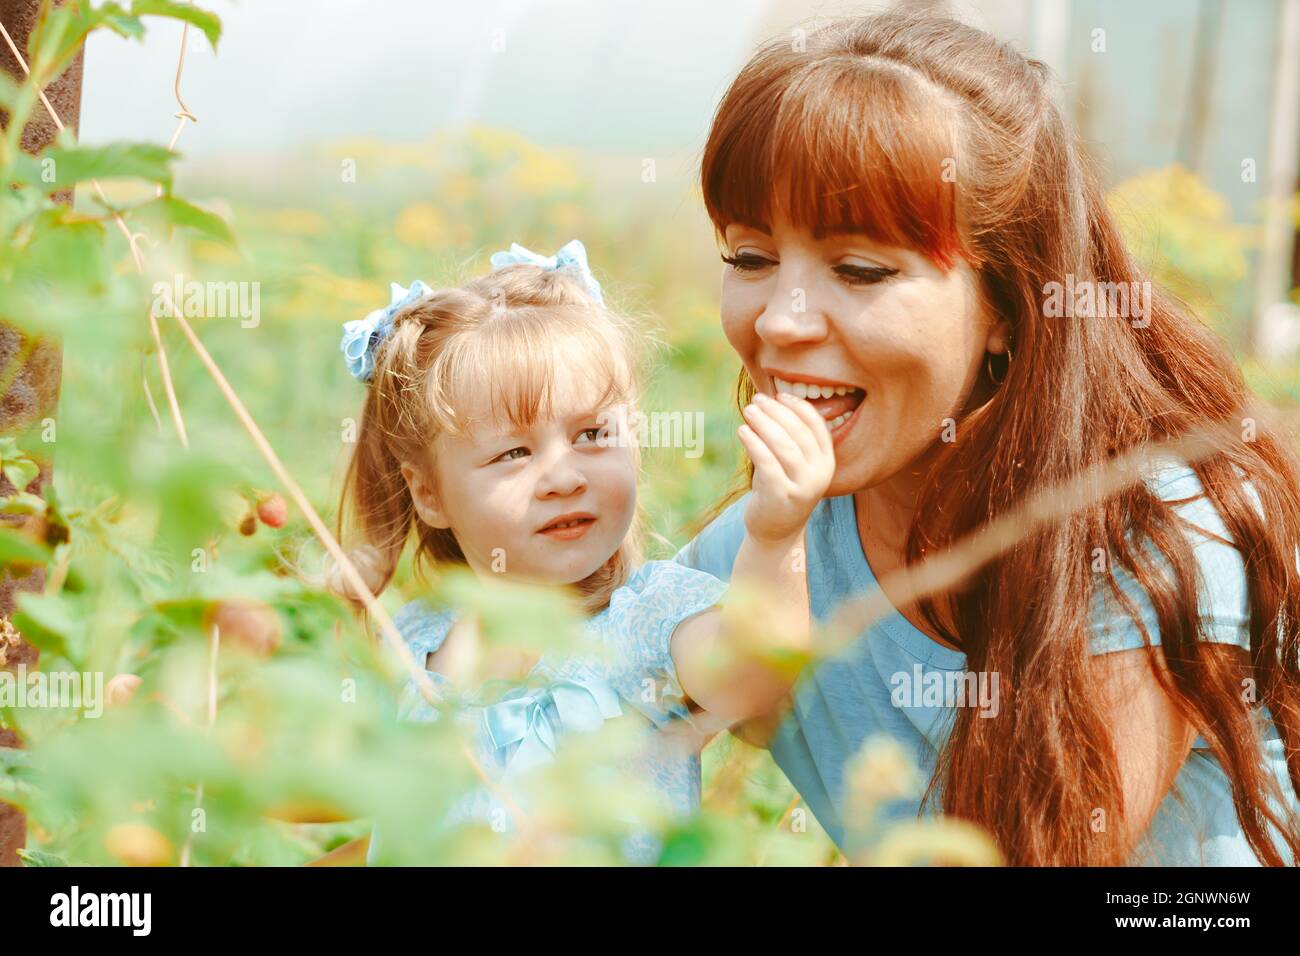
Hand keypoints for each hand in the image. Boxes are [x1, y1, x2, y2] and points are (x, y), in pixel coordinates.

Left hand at [738, 391, 835, 543]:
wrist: (776, 531)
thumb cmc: (780, 488)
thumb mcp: (792, 463)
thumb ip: (789, 437)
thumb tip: (770, 401)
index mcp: (827, 461)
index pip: (817, 426)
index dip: (798, 407)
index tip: (778, 395)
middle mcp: (820, 473)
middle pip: (799, 433)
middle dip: (776, 412)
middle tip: (757, 400)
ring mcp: (803, 486)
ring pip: (784, 446)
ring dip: (764, 424)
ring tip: (748, 411)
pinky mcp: (782, 495)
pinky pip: (768, 462)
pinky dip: (754, 443)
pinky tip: (742, 431)